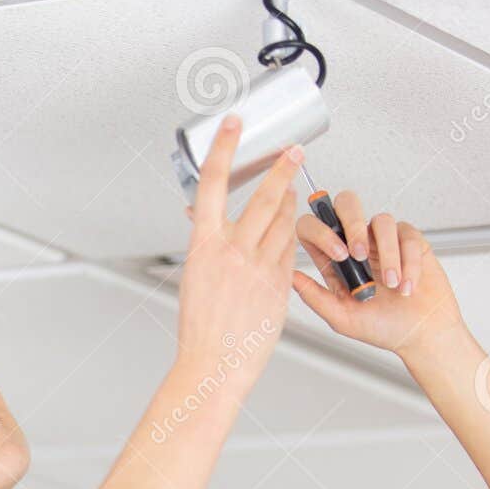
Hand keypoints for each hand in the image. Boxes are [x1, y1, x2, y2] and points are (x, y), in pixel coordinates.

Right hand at [176, 114, 302, 382]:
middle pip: (264, 198)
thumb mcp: (194, 278)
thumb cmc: (200, 328)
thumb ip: (208, 247)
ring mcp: (258, 267)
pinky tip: (296, 235)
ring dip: (291, 206)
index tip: (234, 124)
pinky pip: (291, 251)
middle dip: (283, 170)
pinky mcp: (279, 283)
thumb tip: (206, 223)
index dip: (224, 149)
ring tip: (294, 195)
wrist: (214, 364)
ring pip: (284, 224)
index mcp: (203, 246)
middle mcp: (232, 251)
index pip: (212, 185)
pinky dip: (294, 240)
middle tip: (295, 151)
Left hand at [291, 192, 465, 355]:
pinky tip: (407, 286)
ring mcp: (383, 240)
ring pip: (381, 220)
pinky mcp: (410, 240)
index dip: (320, 230)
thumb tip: (289, 276)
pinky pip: (407, 235)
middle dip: (352, 222)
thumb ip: (315, 296)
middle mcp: (356, 243)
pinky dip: (408, 262)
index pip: (314, 226)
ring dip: (386, 252)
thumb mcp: (341, 317)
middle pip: (346, 203)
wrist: (420, 333)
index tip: (338, 255)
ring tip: (391, 283)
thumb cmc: (380, 327)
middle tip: (360, 254)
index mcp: (332, 259)